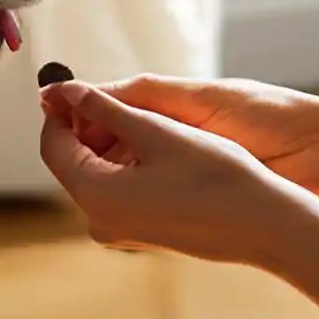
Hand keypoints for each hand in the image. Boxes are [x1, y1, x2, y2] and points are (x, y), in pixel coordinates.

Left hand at [39, 80, 318, 264]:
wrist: (264, 225)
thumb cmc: (216, 176)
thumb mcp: (156, 131)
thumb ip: (105, 108)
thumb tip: (61, 91)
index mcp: (96, 196)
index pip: (53, 146)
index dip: (60, 110)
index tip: (71, 83)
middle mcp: (100, 221)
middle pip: (73, 162)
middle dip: (87, 125)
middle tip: (111, 94)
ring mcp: (121, 232)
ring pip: (98, 175)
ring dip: (110, 142)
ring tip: (142, 116)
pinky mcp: (142, 234)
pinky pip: (119, 192)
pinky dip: (127, 164)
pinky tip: (157, 145)